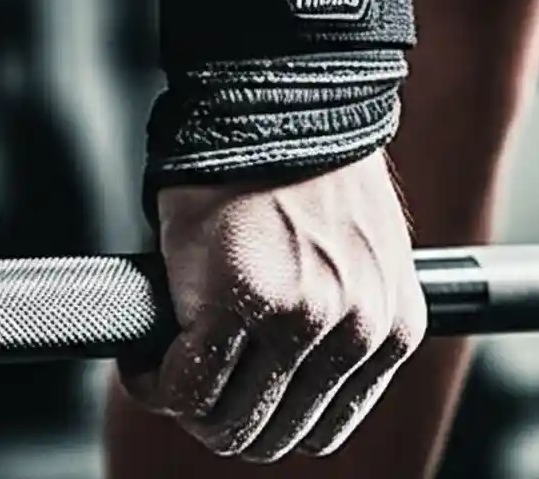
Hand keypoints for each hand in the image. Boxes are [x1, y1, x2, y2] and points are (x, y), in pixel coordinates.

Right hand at [121, 151, 426, 461]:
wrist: (283, 104)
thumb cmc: (309, 173)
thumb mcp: (361, 259)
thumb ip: (341, 322)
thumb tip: (287, 385)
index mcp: (393, 328)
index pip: (325, 428)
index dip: (270, 420)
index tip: (236, 395)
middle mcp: (357, 331)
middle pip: (276, 435)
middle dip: (224, 420)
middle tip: (191, 383)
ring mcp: (302, 320)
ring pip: (228, 422)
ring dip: (186, 405)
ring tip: (166, 366)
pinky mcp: (239, 301)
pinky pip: (183, 386)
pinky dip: (152, 381)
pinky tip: (145, 356)